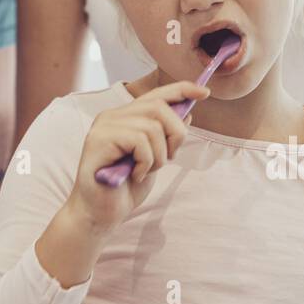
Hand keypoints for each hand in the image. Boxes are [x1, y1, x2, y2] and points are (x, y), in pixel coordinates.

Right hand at [66, 81, 205, 232]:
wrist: (99, 213)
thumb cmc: (124, 187)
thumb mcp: (153, 159)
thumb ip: (164, 137)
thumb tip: (187, 114)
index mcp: (125, 117)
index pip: (156, 94)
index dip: (182, 90)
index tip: (204, 92)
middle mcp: (112, 115)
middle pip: (158, 106)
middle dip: (175, 134)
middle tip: (169, 158)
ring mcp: (104, 125)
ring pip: (152, 126)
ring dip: (159, 155)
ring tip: (145, 170)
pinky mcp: (99, 139)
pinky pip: (139, 140)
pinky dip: (146, 162)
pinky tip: (135, 174)